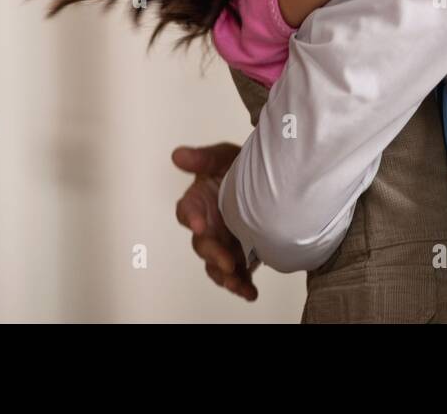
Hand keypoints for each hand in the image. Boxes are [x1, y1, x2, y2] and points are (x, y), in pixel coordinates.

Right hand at [172, 143, 258, 300]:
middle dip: (213, 255)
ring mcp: (222, 242)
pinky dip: (242, 285)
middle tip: (227, 262)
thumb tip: (178, 155)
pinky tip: (250, 292)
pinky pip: (237, 273)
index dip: (191, 218)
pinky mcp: (239, 255)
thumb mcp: (223, 157)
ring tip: (238, 284)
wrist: (268, 180)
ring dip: (226, 277)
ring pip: (216, 265)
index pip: (187, 211)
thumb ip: (203, 159)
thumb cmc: (238, 167)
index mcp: (198, 201)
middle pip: (202, 244)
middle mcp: (207, 225)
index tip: (199, 224)